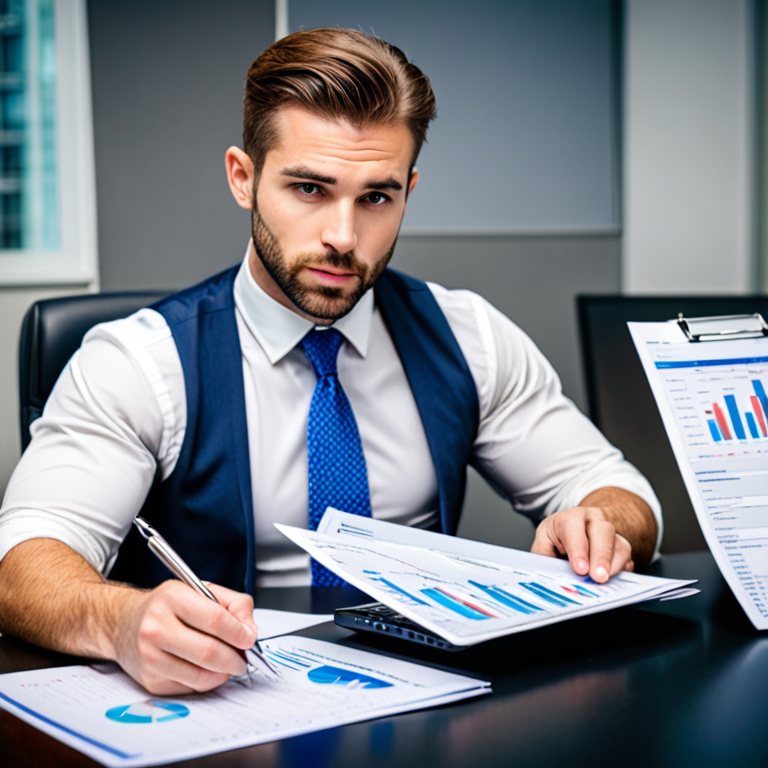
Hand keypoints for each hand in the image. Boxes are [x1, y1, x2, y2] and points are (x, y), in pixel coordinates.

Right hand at [111, 580, 258, 694]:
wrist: (123, 623)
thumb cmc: (168, 606)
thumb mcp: (201, 589)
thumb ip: (234, 603)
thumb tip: (249, 630)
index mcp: (172, 597)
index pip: (215, 619)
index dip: (239, 632)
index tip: (250, 637)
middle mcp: (156, 627)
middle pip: (209, 652)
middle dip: (235, 658)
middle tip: (244, 658)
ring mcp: (150, 657)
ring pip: (201, 676)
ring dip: (223, 673)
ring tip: (229, 664)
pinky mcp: (150, 681)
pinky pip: (190, 688)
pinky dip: (207, 681)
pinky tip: (207, 669)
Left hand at [531, 506, 633, 582]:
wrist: (570, 533)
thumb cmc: (555, 540)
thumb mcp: (543, 545)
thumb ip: (545, 558)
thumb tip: (550, 574)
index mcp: (570, 517)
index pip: (574, 528)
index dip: (578, 549)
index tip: (580, 569)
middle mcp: (593, 520)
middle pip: (603, 532)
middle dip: (601, 557)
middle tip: (598, 578)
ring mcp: (610, 532)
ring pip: (620, 545)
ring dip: (613, 565)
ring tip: (604, 581)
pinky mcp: (621, 546)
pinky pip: (628, 557)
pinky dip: (622, 570)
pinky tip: (613, 580)